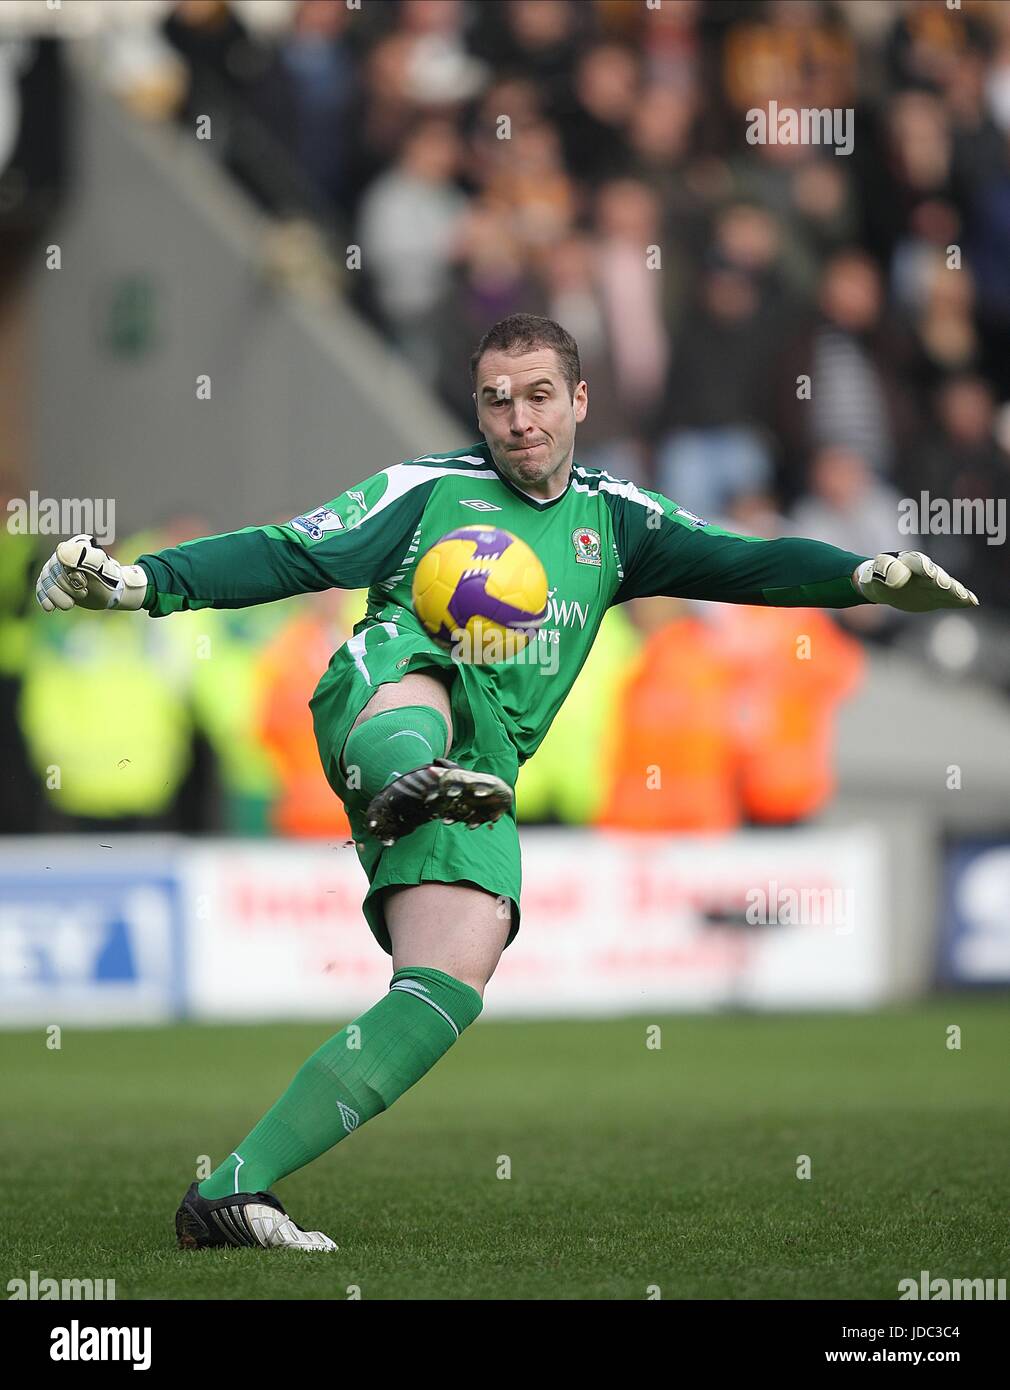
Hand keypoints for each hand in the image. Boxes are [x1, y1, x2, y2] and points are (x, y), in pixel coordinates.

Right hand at [35, 534, 148, 612]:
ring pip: (45, 582)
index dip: (71, 577)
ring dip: (57, 597)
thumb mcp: (102, 567)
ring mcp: (56, 569)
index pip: (60, 560)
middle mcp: (62, 555)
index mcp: (75, 546)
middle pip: (52, 573)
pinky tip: (50, 607)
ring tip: (71, 604)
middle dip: (67, 588)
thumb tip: (60, 551)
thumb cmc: (109, 579)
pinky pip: (41, 588)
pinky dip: (45, 598)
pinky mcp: (53, 582)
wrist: (111, 593)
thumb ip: (85, 557)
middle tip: (84, 592)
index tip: (85, 584)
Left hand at [853, 551, 978, 611]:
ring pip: (947, 586)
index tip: (929, 573)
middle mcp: (925, 570)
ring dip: (955, 591)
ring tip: (964, 596)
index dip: (923, 567)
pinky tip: (972, 602)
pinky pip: (951, 597)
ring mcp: (933, 583)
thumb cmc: (877, 575)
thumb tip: (896, 579)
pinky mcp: (938, 595)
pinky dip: (961, 599)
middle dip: (940, 580)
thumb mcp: (874, 573)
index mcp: (908, 561)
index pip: (917, 562)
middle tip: (945, 585)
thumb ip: (883, 571)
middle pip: (935, 574)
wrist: (883, 584)